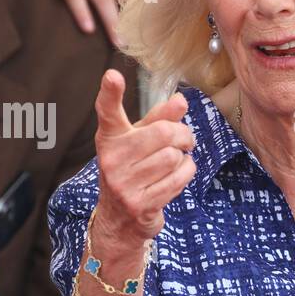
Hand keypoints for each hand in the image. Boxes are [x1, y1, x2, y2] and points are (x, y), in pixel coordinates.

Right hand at [94, 69, 194, 244]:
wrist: (120, 219)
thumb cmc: (133, 169)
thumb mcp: (140, 141)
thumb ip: (159, 119)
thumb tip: (181, 100)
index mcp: (110, 138)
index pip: (108, 112)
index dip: (111, 93)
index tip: (112, 76)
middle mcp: (112, 159)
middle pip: (164, 134)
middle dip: (183, 135)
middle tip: (184, 140)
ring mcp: (123, 184)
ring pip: (173, 157)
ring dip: (183, 158)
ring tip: (175, 161)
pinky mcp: (139, 204)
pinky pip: (179, 178)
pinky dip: (186, 173)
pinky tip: (177, 175)